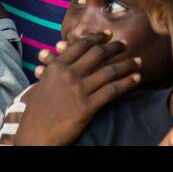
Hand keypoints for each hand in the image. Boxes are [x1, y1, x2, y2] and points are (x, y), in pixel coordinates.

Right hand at [12, 31, 141, 145]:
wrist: (34, 137)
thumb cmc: (35, 113)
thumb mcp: (41, 85)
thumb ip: (53, 69)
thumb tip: (58, 54)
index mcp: (56, 67)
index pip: (81, 45)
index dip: (97, 38)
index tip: (108, 34)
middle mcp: (68, 75)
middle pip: (98, 54)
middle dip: (115, 47)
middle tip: (125, 44)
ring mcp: (78, 90)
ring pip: (109, 71)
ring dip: (127, 64)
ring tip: (138, 61)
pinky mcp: (86, 107)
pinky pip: (112, 90)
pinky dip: (127, 82)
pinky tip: (136, 78)